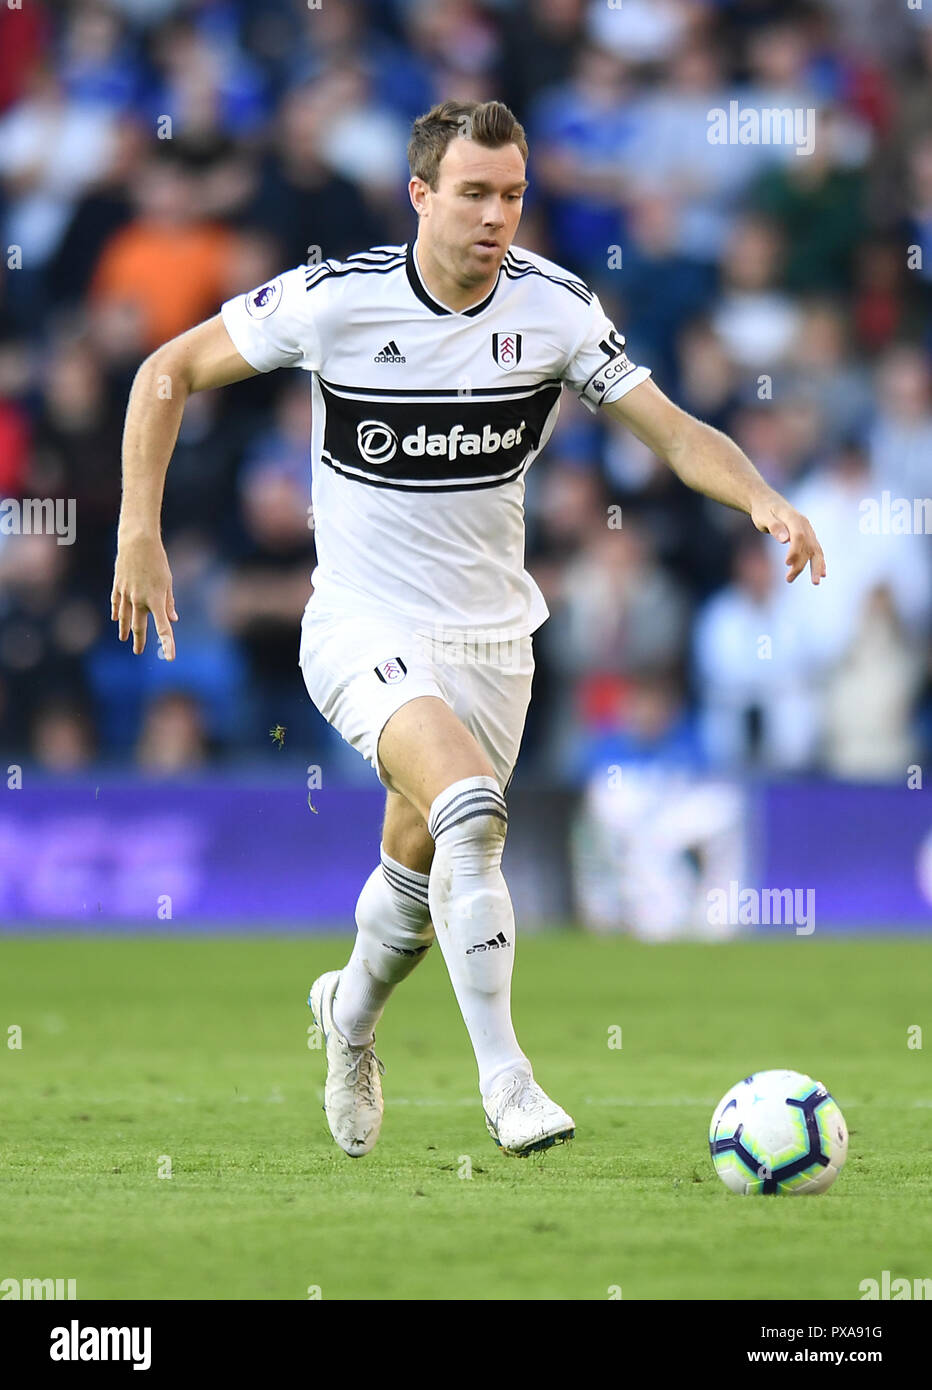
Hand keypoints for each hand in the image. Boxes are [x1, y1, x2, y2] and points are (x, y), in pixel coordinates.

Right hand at [111, 533, 177, 657]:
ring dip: (125, 630)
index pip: (163, 627)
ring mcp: (126, 594)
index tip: (170, 657)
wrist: (137, 542)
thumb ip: (169, 602)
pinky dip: (118, 612)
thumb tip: (172, 619)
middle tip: (138, 652)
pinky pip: (117, 604)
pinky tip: (117, 619)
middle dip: (139, 640)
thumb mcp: (168, 581)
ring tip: (125, 639)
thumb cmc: (157, 561)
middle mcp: (140, 600)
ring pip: (125, 618)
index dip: (167, 643)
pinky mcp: (118, 586)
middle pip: (139, 626)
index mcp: (156, 600)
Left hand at [751, 496, 825, 584]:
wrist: (768, 501)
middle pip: (809, 546)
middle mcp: (804, 524)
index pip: (798, 536)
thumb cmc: (763, 510)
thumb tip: (785, 539)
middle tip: (791, 579)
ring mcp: (808, 530)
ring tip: (815, 583)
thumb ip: (774, 526)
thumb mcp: (763, 516)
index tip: (786, 564)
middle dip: (805, 564)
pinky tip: (822, 574)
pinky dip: (820, 561)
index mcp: (793, 518)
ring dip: (815, 567)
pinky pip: (816, 549)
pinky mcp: (807, 535)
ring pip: (815, 550)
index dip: (795, 550)